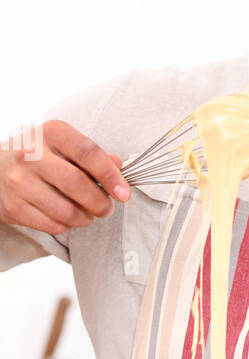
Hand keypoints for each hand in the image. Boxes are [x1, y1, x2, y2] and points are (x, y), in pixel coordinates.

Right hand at [0, 120, 129, 234]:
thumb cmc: (40, 157)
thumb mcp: (64, 146)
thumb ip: (92, 156)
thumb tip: (119, 167)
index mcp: (51, 133)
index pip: (87, 153)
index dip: (110, 176)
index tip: (124, 193)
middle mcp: (31, 154)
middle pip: (77, 184)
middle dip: (100, 202)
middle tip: (107, 208)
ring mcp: (19, 181)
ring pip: (66, 210)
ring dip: (86, 218)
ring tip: (88, 214)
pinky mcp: (14, 206)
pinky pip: (53, 225)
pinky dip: (68, 226)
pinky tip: (67, 217)